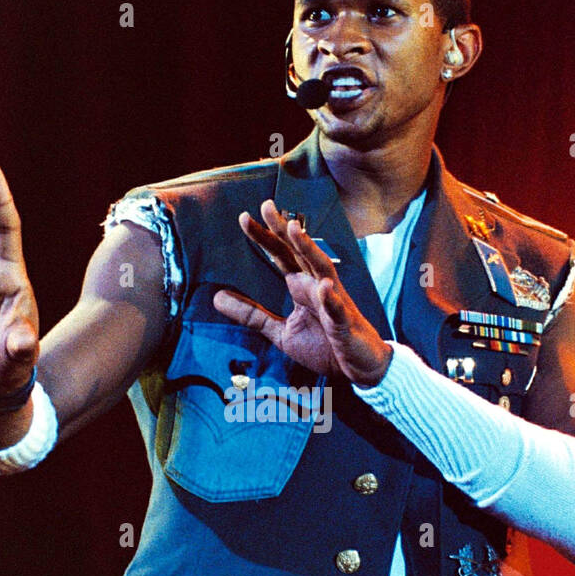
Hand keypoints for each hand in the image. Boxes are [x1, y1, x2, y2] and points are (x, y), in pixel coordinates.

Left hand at [211, 200, 392, 385]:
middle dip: (284, 229)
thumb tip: (216, 297)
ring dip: (309, 249)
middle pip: (299, 253)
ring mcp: (333, 302)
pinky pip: (338, 308)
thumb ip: (252, 314)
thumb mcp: (281, 331)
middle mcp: (317, 287)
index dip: (263, 237)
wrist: (358, 369)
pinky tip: (325, 287)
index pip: (280, 256)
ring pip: (321, 269)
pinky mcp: (345, 323)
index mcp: (301, 287)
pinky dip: (332, 298)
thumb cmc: (325, 347)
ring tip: (295, 230)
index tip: (244, 218)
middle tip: (266, 205)